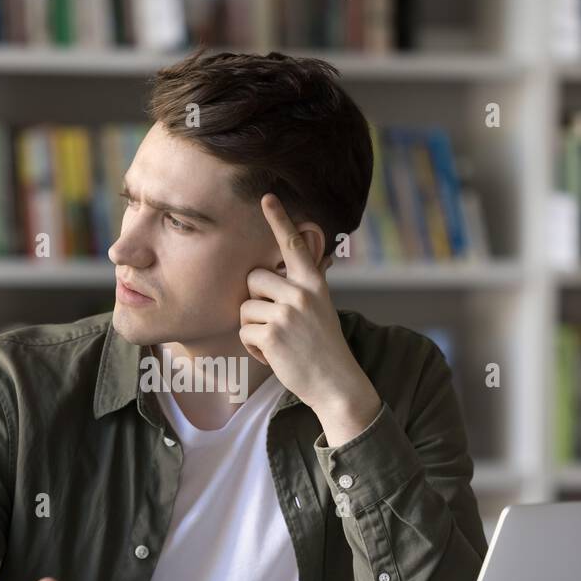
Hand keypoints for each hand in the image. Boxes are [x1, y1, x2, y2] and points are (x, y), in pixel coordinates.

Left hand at [239, 194, 381, 445]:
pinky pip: (244, 331)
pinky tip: (275, 355)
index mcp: (314, 283)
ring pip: (245, 308)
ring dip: (254, 328)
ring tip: (279, 342)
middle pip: (253, 279)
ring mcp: (287, 313)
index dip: (279, 220)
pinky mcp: (272, 334)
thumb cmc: (323, 348)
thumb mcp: (319, 310)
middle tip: (277, 323)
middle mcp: (301, 292)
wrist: (337, 383)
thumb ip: (298, 290)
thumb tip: (269, 275)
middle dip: (256, 301)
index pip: (294, 245)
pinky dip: (254, 347)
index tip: (267, 197)